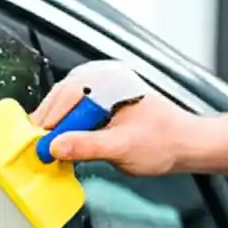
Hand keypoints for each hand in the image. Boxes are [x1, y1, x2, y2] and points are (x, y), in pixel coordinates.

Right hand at [30, 72, 205, 175]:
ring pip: (67, 104)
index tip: (39, 142)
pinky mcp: (104, 104)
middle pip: (62, 96)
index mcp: (110, 81)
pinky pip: (77, 111)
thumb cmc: (166, 141)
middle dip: (50, 122)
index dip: (49, 119)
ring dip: (58, 125)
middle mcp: (106, 79)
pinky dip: (69, 127)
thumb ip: (87, 146)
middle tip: (40, 146)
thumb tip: (55, 146)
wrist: (188, 145)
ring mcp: (104, 90)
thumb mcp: (122, 147)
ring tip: (53, 147)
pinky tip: (69, 144)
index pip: (67, 94)